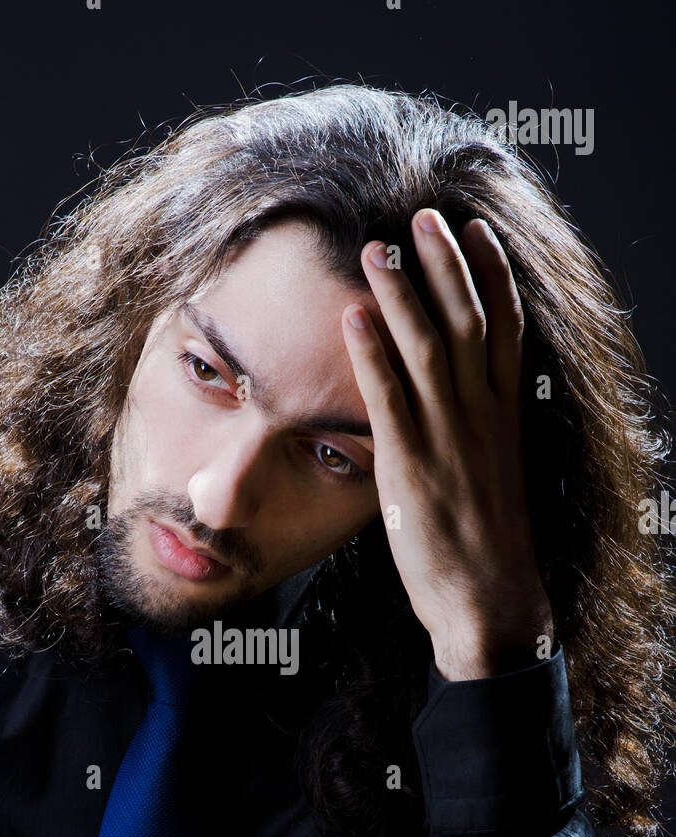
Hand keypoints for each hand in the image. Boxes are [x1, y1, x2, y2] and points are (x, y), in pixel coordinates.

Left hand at [341, 208, 552, 679]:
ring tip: (377, 247)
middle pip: (466, 320)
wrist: (490, 599)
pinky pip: (390, 397)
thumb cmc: (483, 545)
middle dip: (444, 263)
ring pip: (428, 346)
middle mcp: (481, 415)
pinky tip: (354, 316)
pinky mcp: (412, 464)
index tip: (473, 231)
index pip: (504, 326)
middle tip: (422, 216)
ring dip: (402, 292)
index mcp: (504, 414)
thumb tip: (441, 404)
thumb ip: (468, 431)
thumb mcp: (487, 474)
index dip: (490, 272)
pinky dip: (371, 353)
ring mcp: (448, 436)